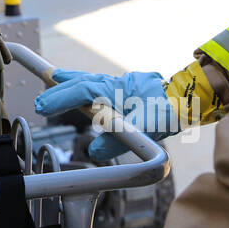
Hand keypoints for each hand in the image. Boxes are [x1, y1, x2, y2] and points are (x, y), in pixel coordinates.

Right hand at [34, 69, 175, 160]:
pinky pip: (96, 85)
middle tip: (40, 98)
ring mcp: (119, 85)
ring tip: (52, 78)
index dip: (60, 98)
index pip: (82, 92)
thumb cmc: (169, 110)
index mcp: (117, 90)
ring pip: (88, 81)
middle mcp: (114, 84)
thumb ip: (120, 139)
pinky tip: (79, 87)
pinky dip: (82, 83)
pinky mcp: (124, 91)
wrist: (188, 98)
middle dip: (59, 89)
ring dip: (68, 81)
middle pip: (80, 84)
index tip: (42, 107)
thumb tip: (94, 150)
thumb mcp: (147, 127)